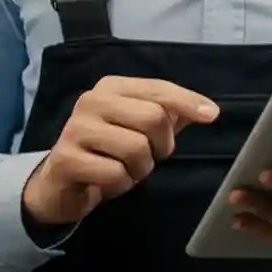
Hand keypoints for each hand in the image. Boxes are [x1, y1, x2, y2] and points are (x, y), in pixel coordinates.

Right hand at [23, 76, 219, 226]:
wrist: (59, 182)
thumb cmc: (107, 150)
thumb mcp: (138, 128)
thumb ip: (169, 115)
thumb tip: (208, 110)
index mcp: (112, 87)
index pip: (159, 89)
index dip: (188, 102)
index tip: (212, 116)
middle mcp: (92, 101)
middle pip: (153, 118)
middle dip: (161, 146)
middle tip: (149, 156)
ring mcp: (76, 129)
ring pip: (136, 148)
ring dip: (140, 168)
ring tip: (126, 169)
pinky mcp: (66, 159)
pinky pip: (115, 174)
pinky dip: (121, 184)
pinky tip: (107, 181)